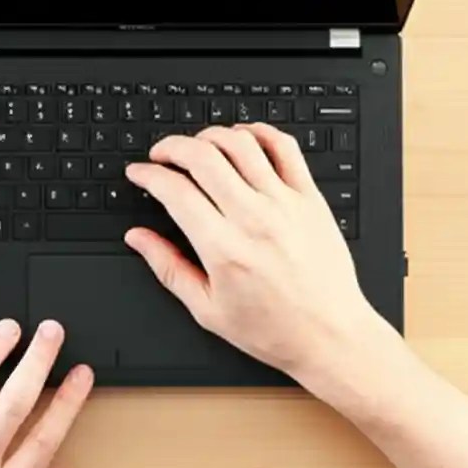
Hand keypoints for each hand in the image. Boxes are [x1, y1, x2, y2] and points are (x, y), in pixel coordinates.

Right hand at [123, 124, 385, 381]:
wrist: (330, 335)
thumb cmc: (272, 329)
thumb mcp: (207, 308)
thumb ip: (168, 267)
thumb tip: (138, 238)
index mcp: (223, 248)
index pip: (175, 190)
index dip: (148, 174)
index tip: (139, 173)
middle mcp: (254, 219)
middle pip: (203, 157)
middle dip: (171, 146)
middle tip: (160, 154)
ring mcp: (285, 204)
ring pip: (241, 144)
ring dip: (210, 135)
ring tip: (197, 146)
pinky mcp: (310, 198)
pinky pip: (284, 148)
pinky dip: (259, 133)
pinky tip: (244, 138)